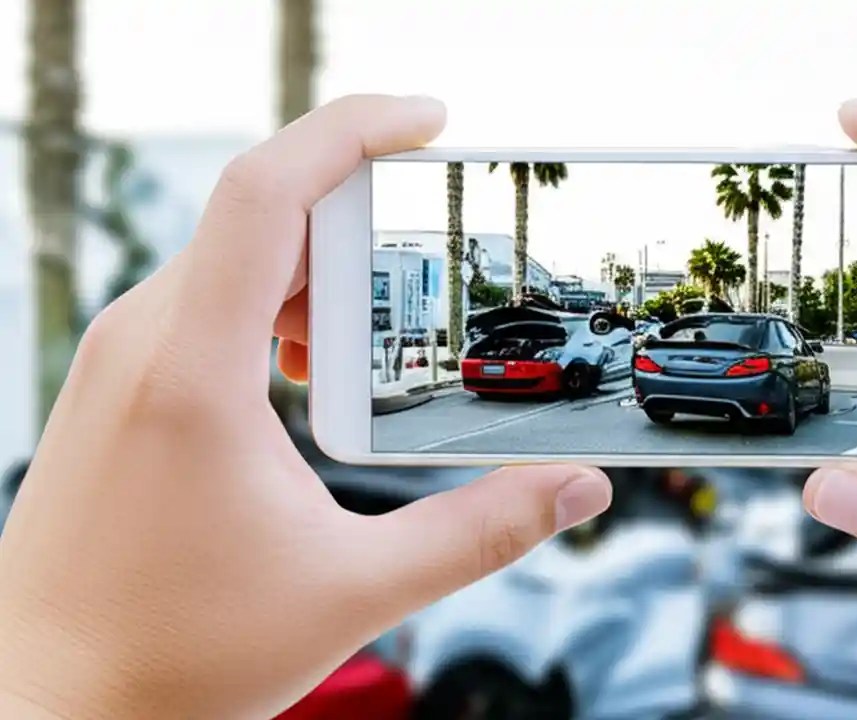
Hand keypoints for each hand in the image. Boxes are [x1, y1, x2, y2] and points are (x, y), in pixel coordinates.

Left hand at [0, 95, 611, 719]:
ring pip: (236, 260)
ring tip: (377, 348)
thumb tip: (573, 492)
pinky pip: (208, 302)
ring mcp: (124, 361)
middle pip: (265, 216)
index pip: (268, 190)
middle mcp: (145, 342)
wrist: (49, 698)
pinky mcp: (122, 385)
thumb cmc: (171, 654)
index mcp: (192, 370)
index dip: (353, 131)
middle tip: (431, 281)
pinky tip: (309, 377)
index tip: (429, 121)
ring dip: (319, 277)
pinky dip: (277, 309)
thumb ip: (480, 534)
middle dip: (363, 228)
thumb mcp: (354, 590)